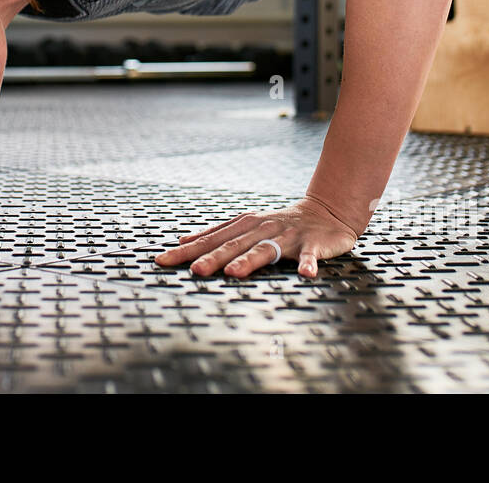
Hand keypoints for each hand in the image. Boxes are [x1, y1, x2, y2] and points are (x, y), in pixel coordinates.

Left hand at [154, 196, 358, 278]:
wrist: (325, 213)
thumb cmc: (280, 224)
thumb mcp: (246, 226)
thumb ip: (217, 234)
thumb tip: (184, 241)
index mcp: (244, 226)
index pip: (210, 240)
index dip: (187, 251)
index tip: (163, 261)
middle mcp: (261, 229)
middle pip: (233, 245)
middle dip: (213, 258)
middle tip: (194, 271)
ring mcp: (286, 237)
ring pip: (265, 249)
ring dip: (249, 261)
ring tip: (234, 273)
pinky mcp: (312, 244)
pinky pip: (310, 256)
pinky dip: (308, 264)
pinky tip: (306, 274)